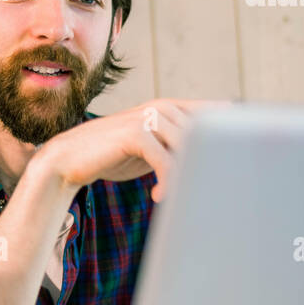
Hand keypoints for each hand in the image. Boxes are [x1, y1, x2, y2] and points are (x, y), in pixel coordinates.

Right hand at [34, 98, 227, 201]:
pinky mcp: (136, 133)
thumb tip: (214, 161)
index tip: (234, 165)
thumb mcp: (152, 150)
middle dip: (208, 168)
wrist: (69, 159)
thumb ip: (178, 147)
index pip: (216, 116)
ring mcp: (149, 117)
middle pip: (206, 139)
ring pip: (188, 150)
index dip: (230, 139)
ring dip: (186, 179)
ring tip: (172, 197)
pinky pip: (166, 161)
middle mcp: (164, 107)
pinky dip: (167, 182)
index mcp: (172, 108)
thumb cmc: (112, 156)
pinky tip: (157, 196)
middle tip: (204, 194)